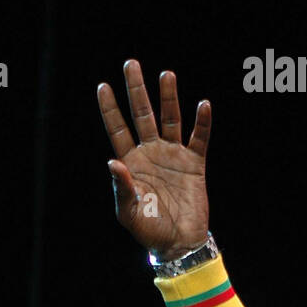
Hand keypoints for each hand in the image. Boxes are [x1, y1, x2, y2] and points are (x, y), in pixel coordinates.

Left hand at [97, 62, 210, 258]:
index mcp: (132, 163)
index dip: (111, 109)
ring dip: (168, 98)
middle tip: (130, 63)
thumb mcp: (128, 213)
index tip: (103, 86)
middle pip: (142, 115)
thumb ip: (122, 187)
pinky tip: (203, 105)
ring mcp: (173, 156)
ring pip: (170, 119)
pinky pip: (199, 138)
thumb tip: (112, 162)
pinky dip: (202, 122)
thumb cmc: (149, 231)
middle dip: (136, 90)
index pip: (118, 130)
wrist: (178, 243)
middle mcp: (151, 153)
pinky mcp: (194, 164)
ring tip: (166, 75)